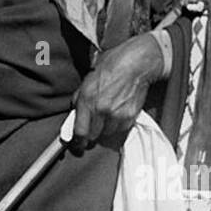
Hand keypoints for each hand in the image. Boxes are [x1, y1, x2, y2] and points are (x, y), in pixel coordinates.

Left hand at [70, 33, 165, 152]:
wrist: (135, 64)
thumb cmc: (110, 67)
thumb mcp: (87, 81)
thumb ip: (79, 100)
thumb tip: (75, 116)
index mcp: (87, 100)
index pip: (80, 131)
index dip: (77, 143)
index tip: (76, 146)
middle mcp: (101, 110)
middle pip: (93, 136)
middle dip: (90, 134)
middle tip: (91, 129)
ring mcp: (117, 115)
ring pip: (107, 134)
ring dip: (104, 129)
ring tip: (106, 116)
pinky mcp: (130, 117)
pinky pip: (120, 129)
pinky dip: (117, 126)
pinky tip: (117, 113)